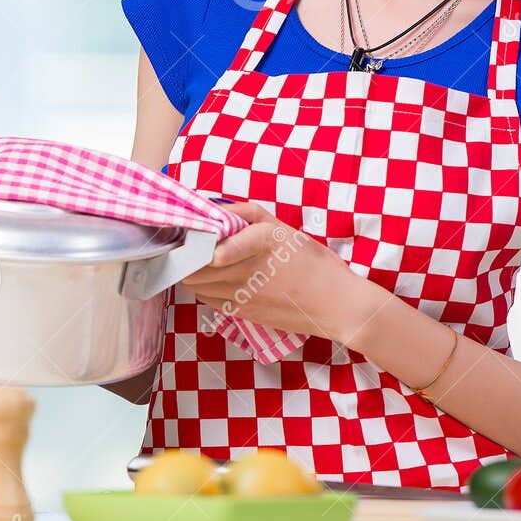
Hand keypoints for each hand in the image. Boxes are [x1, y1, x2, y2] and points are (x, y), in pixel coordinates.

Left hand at [179, 202, 381, 340]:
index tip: (187, 232)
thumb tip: (213, 207)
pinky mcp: (241, 312)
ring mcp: (242, 295)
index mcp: (262, 242)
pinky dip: (202, 285)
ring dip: (191, 270)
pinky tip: (213, 277)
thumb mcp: (284, 228)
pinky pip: (206, 297)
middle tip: (186, 241)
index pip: (214, 249)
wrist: (334, 305)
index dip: (193, 241)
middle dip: (186, 253)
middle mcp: (248, 270)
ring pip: (195, 283)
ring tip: (196, 258)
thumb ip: (248, 213)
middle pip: (194, 266)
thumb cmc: (312, 263)